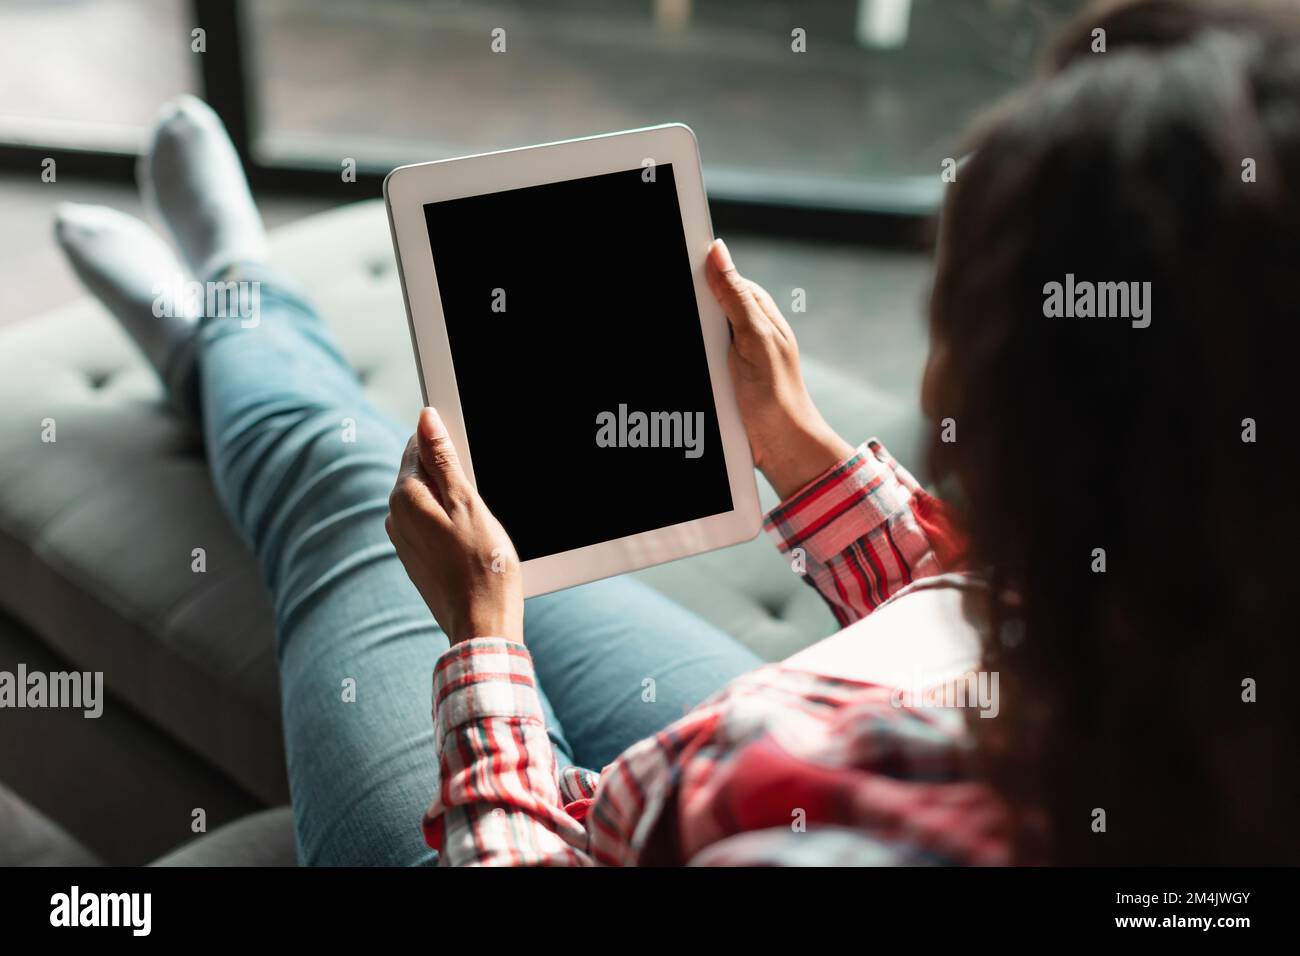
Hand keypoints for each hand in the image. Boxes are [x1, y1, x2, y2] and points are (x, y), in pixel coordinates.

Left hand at [386, 407, 523, 645]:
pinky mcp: (416, 558)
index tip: (473, 462)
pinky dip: (452, 523)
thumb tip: (425, 418)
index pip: (418, 445)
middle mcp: (395, 516)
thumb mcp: (468, 503)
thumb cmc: (482, 566)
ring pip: (430, 499)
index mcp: (404, 497)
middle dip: (453, 474)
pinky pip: (432, 524)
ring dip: (455, 500)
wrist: (481, 625)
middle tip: (483, 496)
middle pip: (423, 472)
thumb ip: (443, 458)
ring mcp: (403, 539)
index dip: (449, 444)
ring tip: (481, 522)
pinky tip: (474, 540)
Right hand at [705, 239, 854, 498]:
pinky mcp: (720, 376)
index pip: (719, 277)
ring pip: (697, 335)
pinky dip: (696, 362)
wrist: (781, 445)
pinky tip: (699, 374)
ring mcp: (730, 353)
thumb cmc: (777, 394)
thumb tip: (718, 252)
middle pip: (702, 308)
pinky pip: (699, 360)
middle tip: (702, 343)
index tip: (681, 279)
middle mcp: (743, 328)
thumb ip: (735, 296)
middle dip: (694, 317)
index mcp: (756, 311)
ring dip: (694, 344)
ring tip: (706, 367)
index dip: (696, 274)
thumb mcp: (754, 338)